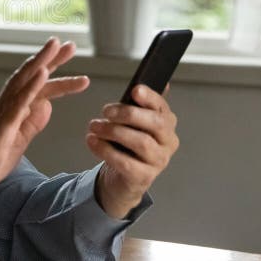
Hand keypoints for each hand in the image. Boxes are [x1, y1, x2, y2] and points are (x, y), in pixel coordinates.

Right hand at [0, 38, 89, 218]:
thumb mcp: (18, 141)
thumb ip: (32, 124)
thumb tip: (48, 106)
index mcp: (10, 110)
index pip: (34, 86)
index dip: (52, 71)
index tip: (66, 57)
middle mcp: (4, 105)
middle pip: (29, 76)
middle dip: (50, 59)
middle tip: (68, 44)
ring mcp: (1, 113)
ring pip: (23, 81)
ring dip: (41, 62)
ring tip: (56, 47)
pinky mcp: (1, 125)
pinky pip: (18, 102)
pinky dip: (31, 86)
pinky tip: (43, 73)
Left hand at [86, 84, 178, 218]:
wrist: (123, 178)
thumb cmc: (128, 146)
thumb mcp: (132, 123)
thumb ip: (136, 105)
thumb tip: (141, 82)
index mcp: (167, 124)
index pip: (162, 107)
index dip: (150, 97)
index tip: (134, 90)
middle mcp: (168, 142)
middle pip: (156, 124)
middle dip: (129, 113)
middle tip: (106, 111)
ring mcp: (158, 161)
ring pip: (141, 142)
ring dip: (114, 131)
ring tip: (94, 126)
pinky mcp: (144, 177)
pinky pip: (126, 163)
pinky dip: (106, 150)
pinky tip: (92, 141)